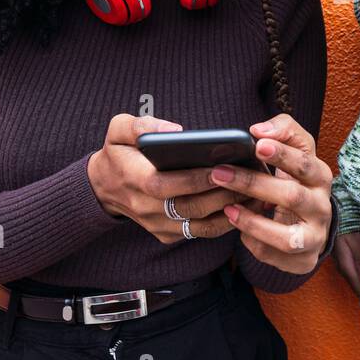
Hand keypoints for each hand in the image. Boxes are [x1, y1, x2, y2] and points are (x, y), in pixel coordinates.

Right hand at [87, 114, 245, 243]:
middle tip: (249, 179)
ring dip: (229, 211)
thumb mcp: (118, 130)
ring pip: (199, 225)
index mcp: (132, 178)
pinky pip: (200, 232)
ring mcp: (157, 225)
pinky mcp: (168, 234)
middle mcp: (145, 207)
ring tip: (255, 193)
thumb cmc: (118, 153)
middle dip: (220, 195)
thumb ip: (141, 126)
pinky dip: (225, 222)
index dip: (193, 180)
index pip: (163, 185)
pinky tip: (245, 206)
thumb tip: (175, 131)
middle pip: (188, 207)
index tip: (220, 168)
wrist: (104, 187)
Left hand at [209, 113, 332, 275]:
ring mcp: (315, 237)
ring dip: (253, 223)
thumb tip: (259, 130)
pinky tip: (239, 229)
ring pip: (286, 238)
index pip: (305, 164)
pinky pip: (273, 255)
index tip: (256, 144)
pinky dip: (253, 242)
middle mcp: (322, 208)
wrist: (309, 222)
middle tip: (220, 173)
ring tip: (229, 209)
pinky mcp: (303, 261)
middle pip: (291, 197)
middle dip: (252, 184)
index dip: (282, 154)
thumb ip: (284, 130)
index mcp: (320, 178)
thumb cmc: (295, 180)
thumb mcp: (296, 150)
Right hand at [334, 231, 359, 296]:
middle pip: (359, 287)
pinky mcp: (349, 262)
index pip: (358, 288)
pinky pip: (359, 274)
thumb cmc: (349, 226)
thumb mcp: (357, 241)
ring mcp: (346, 265)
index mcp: (346, 266)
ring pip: (359, 281)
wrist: (341, 216)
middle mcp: (345, 269)